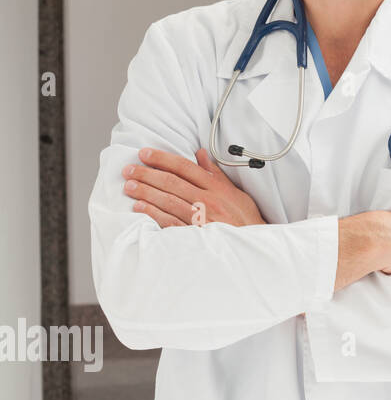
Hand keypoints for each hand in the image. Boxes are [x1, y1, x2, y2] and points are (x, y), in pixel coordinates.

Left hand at [123, 147, 266, 227]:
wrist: (252, 246)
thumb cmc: (245, 220)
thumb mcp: (236, 193)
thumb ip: (215, 174)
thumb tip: (200, 155)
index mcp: (217, 188)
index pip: (185, 167)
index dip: (163, 159)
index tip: (145, 153)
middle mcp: (207, 201)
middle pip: (172, 182)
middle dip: (147, 173)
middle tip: (129, 169)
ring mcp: (200, 218)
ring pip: (168, 200)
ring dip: (145, 191)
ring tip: (129, 185)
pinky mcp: (194, 235)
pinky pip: (169, 222)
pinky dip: (153, 213)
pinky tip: (139, 206)